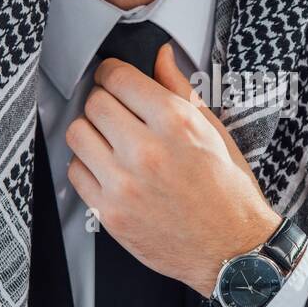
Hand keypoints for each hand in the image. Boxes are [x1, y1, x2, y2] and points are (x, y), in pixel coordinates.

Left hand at [65, 43, 279, 296]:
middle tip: (118, 113)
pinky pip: (75, 172)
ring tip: (111, 141)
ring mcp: (124, 184)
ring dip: (91, 132)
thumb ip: (181, 90)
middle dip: (105, 102)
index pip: (118, 78)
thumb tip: (161, 56)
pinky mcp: (109, 213)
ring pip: (78, 134)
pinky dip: (88, 166)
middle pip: (94, 103)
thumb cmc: (228, 193)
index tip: (115, 79)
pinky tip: (110, 169)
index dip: (114, 74)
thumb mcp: (214, 132)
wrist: (231, 250)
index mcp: (176, 124)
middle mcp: (147, 151)